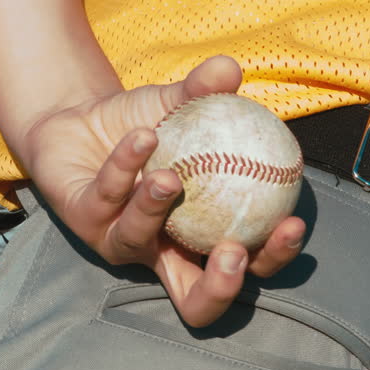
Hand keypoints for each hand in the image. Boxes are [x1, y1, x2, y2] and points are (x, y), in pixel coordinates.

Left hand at [22, 56, 305, 326]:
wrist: (78, 119)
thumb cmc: (140, 124)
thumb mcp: (178, 106)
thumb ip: (205, 92)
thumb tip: (231, 67)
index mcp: (198, 238)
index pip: (246, 266)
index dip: (271, 258)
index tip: (291, 222)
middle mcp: (159, 252)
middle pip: (197, 302)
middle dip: (220, 287)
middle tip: (234, 250)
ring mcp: (117, 240)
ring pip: (138, 241)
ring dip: (156, 209)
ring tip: (171, 177)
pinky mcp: (81, 220)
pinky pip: (107, 196)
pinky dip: (125, 165)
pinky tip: (142, 137)